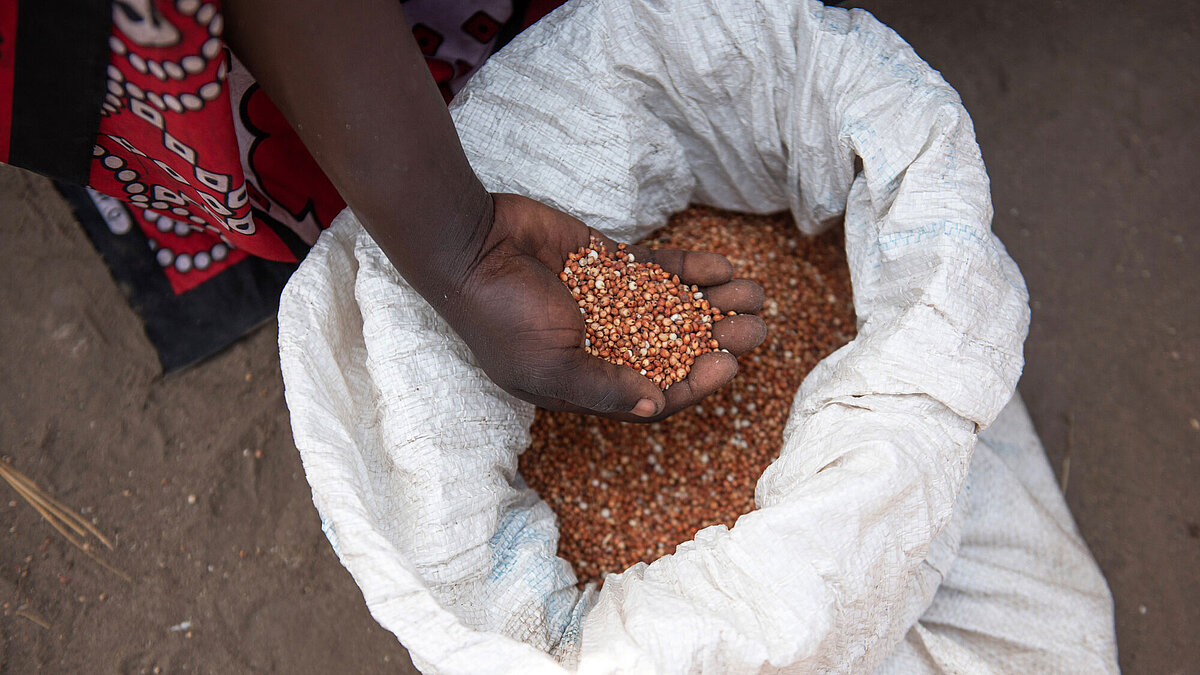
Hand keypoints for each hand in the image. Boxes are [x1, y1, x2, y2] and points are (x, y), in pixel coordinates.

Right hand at [437, 194, 765, 421]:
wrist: (471, 245)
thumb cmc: (499, 316)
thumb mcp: (548, 364)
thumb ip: (602, 386)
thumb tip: (656, 405)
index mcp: (588, 381)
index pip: (655, 392)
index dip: (695, 383)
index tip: (727, 364)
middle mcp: (604, 345)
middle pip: (677, 349)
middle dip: (719, 339)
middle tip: (757, 327)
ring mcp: (610, 302)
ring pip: (676, 307)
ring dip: (716, 301)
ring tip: (754, 292)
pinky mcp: (610, 263)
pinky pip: (659, 269)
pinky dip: (691, 269)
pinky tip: (722, 265)